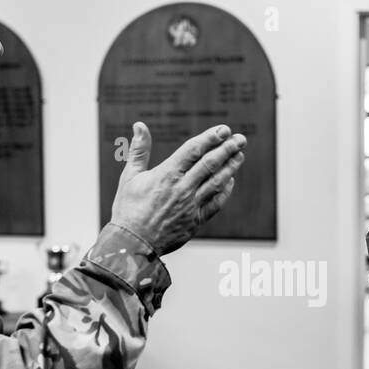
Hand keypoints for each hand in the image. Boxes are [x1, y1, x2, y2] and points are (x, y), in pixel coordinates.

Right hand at [109, 122, 245, 254]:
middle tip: (240, 139)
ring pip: (216, 182)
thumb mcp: (130, 176)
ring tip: (240, 155)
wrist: (132, 244)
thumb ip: (138, 150)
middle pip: (210, 164)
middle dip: (227, 149)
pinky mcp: (196, 221)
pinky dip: (224, 191)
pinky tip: (230, 181)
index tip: (224, 130)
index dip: (210, 138)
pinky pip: (216, 203)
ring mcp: (191, 206)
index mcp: (166, 175)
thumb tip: (139, 124)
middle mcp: (182, 189)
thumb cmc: (128, 209)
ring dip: (230, 167)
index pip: (194, 150)